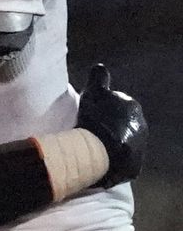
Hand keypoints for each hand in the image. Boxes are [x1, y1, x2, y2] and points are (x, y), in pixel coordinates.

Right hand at [76, 64, 145, 186]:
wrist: (103, 151)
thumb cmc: (97, 119)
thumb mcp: (94, 92)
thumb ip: (98, 78)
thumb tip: (100, 65)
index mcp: (132, 107)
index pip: (117, 105)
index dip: (103, 108)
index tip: (91, 114)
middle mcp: (140, 125)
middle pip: (121, 123)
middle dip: (110, 125)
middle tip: (91, 131)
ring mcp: (139, 145)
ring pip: (122, 141)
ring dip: (111, 142)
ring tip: (94, 147)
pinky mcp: (134, 165)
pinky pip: (121, 160)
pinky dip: (112, 159)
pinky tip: (99, 160)